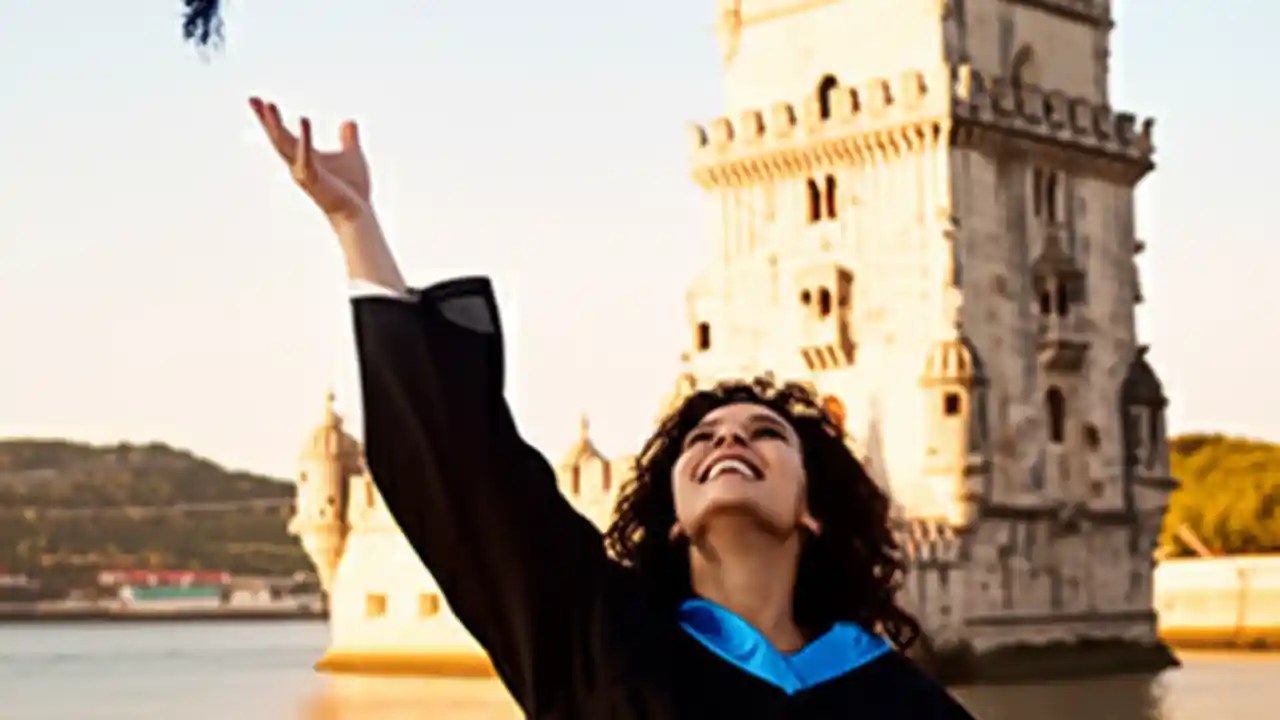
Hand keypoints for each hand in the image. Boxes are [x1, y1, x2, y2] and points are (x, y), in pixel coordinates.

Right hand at [248, 97, 371, 223]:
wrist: (358, 212)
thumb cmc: (353, 188)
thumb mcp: (352, 155)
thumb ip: (348, 139)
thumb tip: (349, 121)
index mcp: (306, 156)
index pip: (284, 134)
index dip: (272, 119)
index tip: (261, 100)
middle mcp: (299, 163)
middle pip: (277, 137)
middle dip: (266, 119)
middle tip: (252, 99)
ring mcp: (303, 171)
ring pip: (284, 145)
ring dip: (276, 125)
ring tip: (269, 105)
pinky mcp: (313, 178)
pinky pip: (305, 154)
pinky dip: (304, 137)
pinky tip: (304, 119)